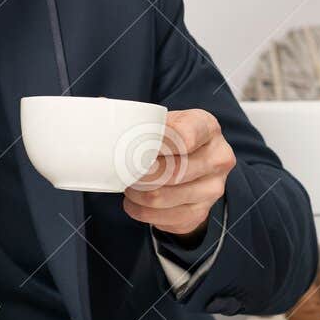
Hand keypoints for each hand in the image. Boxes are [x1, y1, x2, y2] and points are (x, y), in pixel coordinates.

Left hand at [122, 109, 235, 235]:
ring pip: (163, 196)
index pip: (183, 136)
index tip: (136, 147)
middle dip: (141, 173)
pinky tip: (135, 201)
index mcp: (207, 127)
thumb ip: (137, 116)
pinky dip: (141, 211)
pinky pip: (163, 217)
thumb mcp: (163, 122)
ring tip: (128, 185)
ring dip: (138, 193)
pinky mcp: (201, 212)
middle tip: (124, 170)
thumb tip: (101, 103)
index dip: (155, 144)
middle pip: (172, 170)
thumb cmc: (172, 141)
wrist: (193, 168)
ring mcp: (213, 188)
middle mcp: (218, 157)